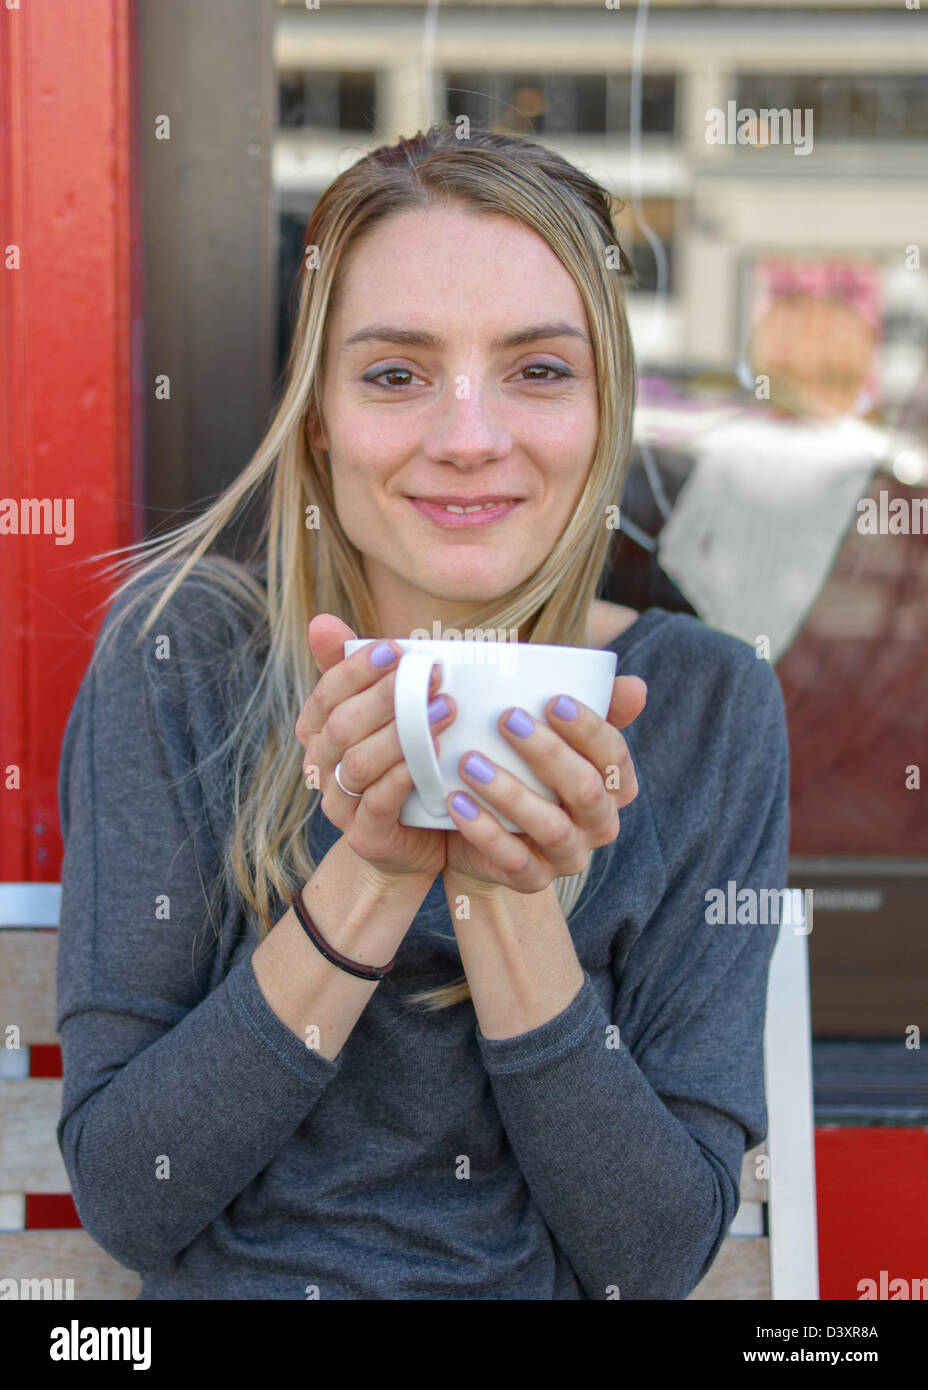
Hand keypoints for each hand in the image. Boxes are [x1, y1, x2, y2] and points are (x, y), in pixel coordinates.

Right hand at [295, 615, 450, 883]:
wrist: (423, 839)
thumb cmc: (408, 764)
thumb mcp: (387, 715)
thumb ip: (361, 672)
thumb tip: (321, 621)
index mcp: (319, 733)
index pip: (327, 693)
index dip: (357, 670)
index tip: (396, 649)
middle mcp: (321, 767)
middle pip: (341, 726)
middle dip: (386, 697)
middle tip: (432, 674)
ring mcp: (340, 805)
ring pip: (357, 763)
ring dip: (401, 733)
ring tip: (444, 709)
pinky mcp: (366, 836)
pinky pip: (377, 803)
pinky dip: (403, 775)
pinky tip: (432, 753)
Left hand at [441, 677, 646, 894]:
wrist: (484, 837)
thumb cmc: (525, 771)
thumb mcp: (555, 738)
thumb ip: (593, 708)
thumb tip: (635, 687)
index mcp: (613, 786)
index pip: (614, 755)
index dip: (589, 728)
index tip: (553, 699)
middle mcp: (599, 824)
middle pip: (586, 789)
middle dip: (548, 752)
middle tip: (507, 719)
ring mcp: (568, 856)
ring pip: (551, 827)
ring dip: (510, 792)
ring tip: (470, 761)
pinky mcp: (532, 879)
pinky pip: (513, 860)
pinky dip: (485, 831)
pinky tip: (457, 802)